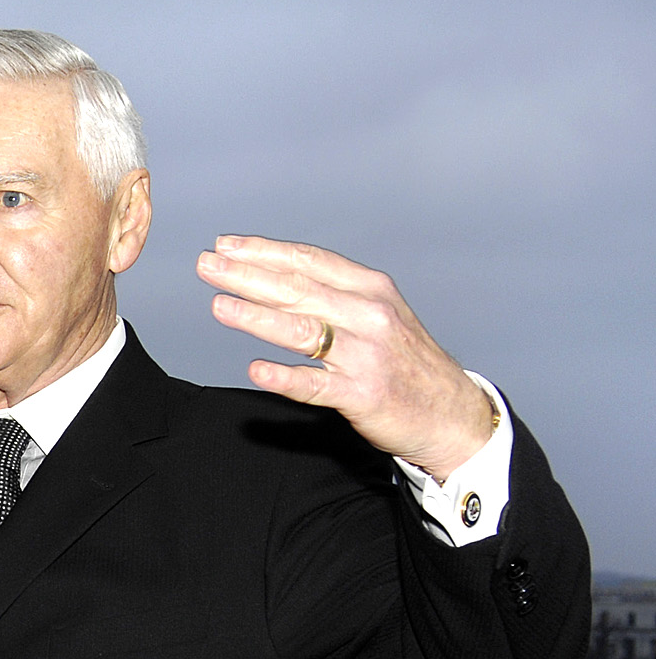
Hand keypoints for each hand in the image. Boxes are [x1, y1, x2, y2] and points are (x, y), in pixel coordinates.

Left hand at [199, 235, 494, 480]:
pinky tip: (256, 369)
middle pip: (298, 289)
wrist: (451, 412)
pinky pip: (315, 385)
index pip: (309, 261)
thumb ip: (333, 293)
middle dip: (247, 275)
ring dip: (257, 317)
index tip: (225, 245)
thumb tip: (275, 275)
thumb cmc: (404, 360)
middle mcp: (369, 315)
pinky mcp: (362, 394)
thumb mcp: (378, 313)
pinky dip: (285, 378)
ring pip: (303, 331)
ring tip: (219, 306)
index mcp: (370, 289)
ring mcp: (365, 355)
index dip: (265, 251)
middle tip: (206, 265)